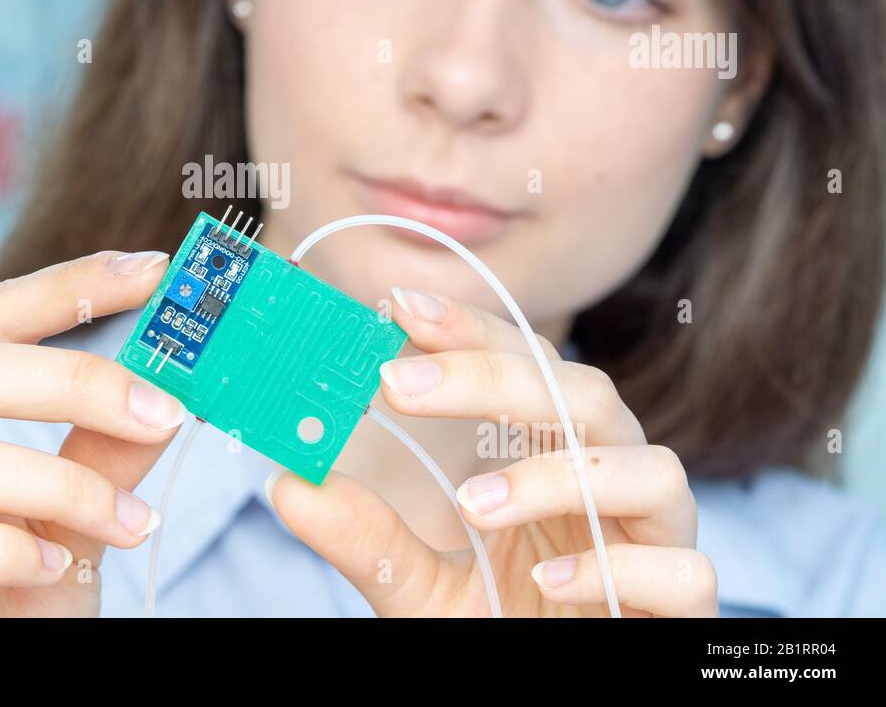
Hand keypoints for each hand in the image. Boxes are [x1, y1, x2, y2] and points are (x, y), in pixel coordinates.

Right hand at [0, 250, 186, 616]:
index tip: (151, 271)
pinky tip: (53, 568)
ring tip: (130, 525)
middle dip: (77, 382)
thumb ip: (108, 450)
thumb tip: (166, 384)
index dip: (67, 286)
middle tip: (163, 411)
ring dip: (66, 489)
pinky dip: (9, 553)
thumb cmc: (19, 592)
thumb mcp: (78, 512)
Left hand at [266, 290, 717, 616]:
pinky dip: (619, 571)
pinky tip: (547, 585)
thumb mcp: (418, 586)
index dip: (471, 332)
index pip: (527, 367)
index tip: (400, 307)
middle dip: (494, 378)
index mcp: (556, 457)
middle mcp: (613, 483)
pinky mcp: (684, 607)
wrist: (557, 693)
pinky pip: (682, 572)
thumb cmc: (501, 628)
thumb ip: (367, 539)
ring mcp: (656, 541)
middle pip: (586, 394)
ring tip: (473, 504)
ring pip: (652, 469)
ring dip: (556, 477)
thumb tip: (290, 485)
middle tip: (401, 382)